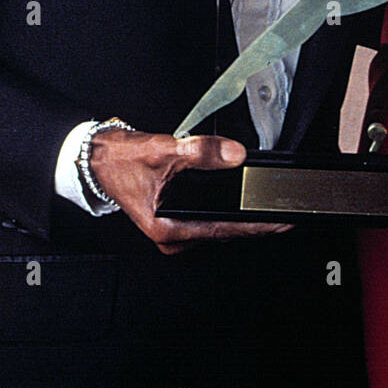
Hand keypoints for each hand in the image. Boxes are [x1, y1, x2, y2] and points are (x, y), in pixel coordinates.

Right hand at [89, 129, 290, 255]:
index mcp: (168, 229)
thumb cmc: (121, 161)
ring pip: (219, 226)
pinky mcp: (177, 221)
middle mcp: (173, 237)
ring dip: (244, 215)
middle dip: (257, 221)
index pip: (225, 230)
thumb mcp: (161, 150)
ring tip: (272, 203)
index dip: (258, 226)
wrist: (99, 160)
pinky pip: (211, 218)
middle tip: (288, 209)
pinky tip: (244, 199)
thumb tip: (233, 154)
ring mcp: (175, 231)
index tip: (284, 222)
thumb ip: (199, 151)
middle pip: (226, 231)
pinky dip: (229, 209)